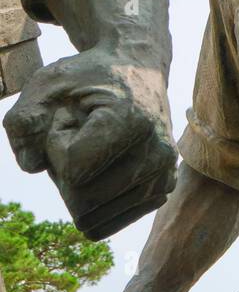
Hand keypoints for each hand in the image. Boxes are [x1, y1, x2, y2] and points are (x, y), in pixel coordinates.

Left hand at [3, 47, 176, 239]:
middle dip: (66, 170)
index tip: (71, 115)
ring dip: (81, 185)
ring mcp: (163, 175)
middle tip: (82, 133)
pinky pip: (105, 223)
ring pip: (91, 217)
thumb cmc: (88, 77)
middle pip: (81, 201)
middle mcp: (157, 152)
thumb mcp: (48, 83)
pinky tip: (106, 164)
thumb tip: (32, 165)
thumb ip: (24, 121)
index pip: (72, 168)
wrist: (138, 68)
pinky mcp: (161, 191)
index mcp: (132, 121)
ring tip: (96, 146)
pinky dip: (94, 199)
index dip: (55, 143)